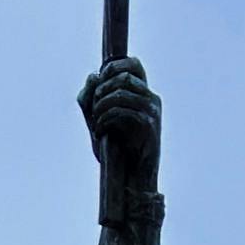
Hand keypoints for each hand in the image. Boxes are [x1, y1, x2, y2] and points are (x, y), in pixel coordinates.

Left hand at [82, 60, 161, 183]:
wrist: (133, 180)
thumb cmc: (118, 152)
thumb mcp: (100, 121)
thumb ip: (92, 100)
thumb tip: (91, 76)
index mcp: (143, 94)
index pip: (134, 64)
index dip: (115, 66)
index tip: (99, 81)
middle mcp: (151, 99)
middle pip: (123, 77)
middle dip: (101, 90)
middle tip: (93, 109)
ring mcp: (152, 111)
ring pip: (120, 93)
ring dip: (101, 106)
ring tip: (95, 122)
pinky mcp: (148, 126)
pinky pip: (122, 112)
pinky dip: (105, 120)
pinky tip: (99, 132)